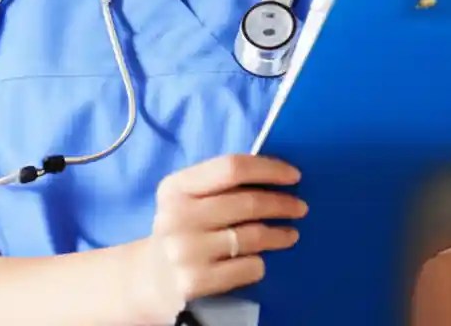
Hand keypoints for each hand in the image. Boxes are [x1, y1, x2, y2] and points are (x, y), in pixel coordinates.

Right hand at [130, 155, 306, 323]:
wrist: (151, 278)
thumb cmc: (181, 230)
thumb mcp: (186, 200)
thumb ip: (219, 185)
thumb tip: (275, 176)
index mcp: (175, 188)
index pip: (231, 168)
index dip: (268, 169)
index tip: (294, 175)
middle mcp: (177, 216)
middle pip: (247, 202)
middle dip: (282, 203)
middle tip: (300, 207)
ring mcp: (186, 251)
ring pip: (252, 236)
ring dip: (280, 234)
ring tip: (290, 234)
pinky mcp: (196, 282)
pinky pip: (248, 267)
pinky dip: (260, 262)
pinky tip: (260, 260)